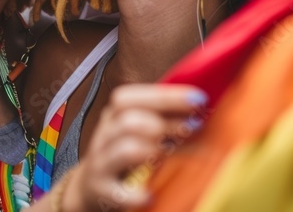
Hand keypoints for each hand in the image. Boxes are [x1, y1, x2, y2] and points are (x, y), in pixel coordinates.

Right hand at [65, 84, 207, 210]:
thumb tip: (201, 103)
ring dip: (155, 151)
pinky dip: (135, 195)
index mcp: (114, 115)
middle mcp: (105, 136)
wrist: (91, 187)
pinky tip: (151, 195)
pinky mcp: (101, 191)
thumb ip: (161, 115)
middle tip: (195, 126)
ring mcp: (101, 164)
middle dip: (166, 123)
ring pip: (126, 149)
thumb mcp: (137, 128)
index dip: (166, 96)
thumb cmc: (124, 153)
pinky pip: (117, 192)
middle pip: (128, 121)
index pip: (131, 97)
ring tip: (176, 156)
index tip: (199, 99)